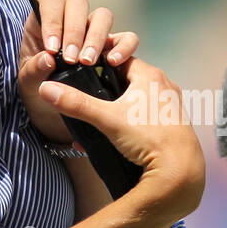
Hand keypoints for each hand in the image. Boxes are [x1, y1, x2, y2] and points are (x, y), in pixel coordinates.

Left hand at [17, 0, 138, 143]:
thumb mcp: (29, 85)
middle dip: (75, 30)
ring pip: (102, 16)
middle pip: (78, 4)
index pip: (52, 3)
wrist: (57, 115)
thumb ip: (34, 71)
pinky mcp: (114, 49)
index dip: (53, 20)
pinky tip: (112, 63)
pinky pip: (126, 38)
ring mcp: (94, 34)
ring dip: (96, 37)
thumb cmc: (39, 93)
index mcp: (45, 23)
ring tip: (88, 62)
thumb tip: (47, 59)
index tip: (52, 48)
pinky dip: (123, 47)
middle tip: (71, 58)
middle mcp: (71, 23)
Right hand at [38, 55, 205, 218]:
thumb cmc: (148, 138)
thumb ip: (76, 104)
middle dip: (107, 89)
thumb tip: (47, 89)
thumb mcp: (107, 119)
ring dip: (121, 107)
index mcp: (150, 75)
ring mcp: (171, 105)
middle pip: (128, 78)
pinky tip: (123, 135)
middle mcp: (164, 86)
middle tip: (89, 98)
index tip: (83, 71)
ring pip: (139, 98)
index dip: (100, 63)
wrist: (179, 169)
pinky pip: (149, 114)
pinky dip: (134, 120)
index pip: (119, 58)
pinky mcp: (174, 123)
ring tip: (103, 120)